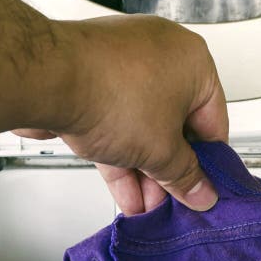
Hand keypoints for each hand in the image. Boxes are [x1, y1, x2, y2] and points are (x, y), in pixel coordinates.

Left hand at [15, 15, 227, 214]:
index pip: (214, 122)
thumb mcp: (161, 151)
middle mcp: (161, 57)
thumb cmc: (108, 93)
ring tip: (145, 203)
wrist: (46, 79)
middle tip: (171, 200)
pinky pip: (115, 123)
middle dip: (169, 171)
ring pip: (142, 128)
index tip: (202, 188)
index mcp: (193, 62)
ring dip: (144, 171)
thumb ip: (185, 176)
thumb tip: (200, 190)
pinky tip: (124, 190)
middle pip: (175, 127)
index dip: (209, 162)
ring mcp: (123, 67)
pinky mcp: (92, 80)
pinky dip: (120, 156)